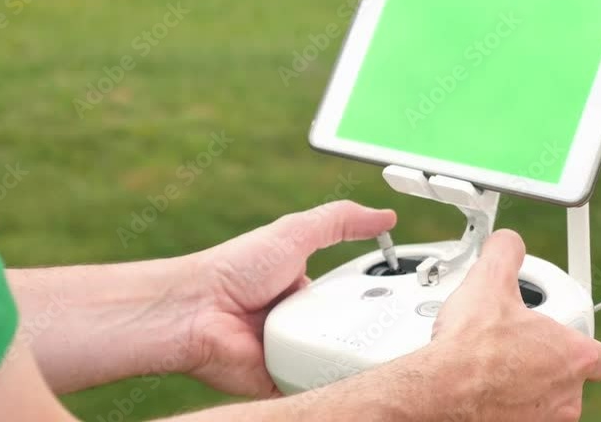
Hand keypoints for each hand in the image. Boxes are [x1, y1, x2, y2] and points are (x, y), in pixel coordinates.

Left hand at [181, 200, 395, 397]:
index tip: (403, 297)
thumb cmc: (233, 269)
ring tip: (375, 350)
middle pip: (350, 330)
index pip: (351, 296)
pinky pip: (316, 383)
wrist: (197, 311)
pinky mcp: (282, 379)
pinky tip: (348, 373)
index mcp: (304, 289)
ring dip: (353, 355)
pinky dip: (330, 380)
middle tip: (397, 327)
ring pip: (337, 358)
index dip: (376, 297)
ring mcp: (292, 351)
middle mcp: (299, 321)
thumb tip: (385, 217)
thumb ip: (340, 221)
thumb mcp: (296, 231)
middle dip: (370, 329)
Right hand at [428, 229, 600, 420]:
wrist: (443, 391)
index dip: (578, 341)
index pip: (599, 355)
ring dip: (527, 385)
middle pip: (570, 377)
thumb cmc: (472, 346)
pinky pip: (523, 417)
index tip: (555, 333)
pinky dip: (508, 405)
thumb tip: (507, 242)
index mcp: (573, 356)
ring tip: (497, 366)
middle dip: (545, 361)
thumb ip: (506, 253)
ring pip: (547, 401)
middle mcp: (567, 395)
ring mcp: (545, 420)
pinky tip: (485, 389)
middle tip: (515, 345)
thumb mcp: (489, 281)